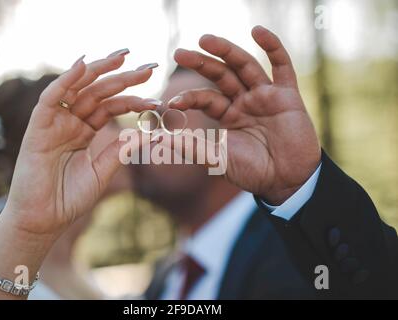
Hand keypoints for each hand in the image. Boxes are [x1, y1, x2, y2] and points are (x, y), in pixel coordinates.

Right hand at [4, 52, 157, 234]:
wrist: (43, 220)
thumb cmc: (69, 198)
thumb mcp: (102, 171)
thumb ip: (122, 151)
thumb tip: (152, 133)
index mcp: (86, 131)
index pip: (112, 107)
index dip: (134, 99)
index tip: (159, 100)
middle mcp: (71, 122)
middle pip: (99, 92)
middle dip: (124, 78)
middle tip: (151, 67)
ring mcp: (55, 122)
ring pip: (77, 88)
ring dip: (99, 71)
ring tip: (123, 57)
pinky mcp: (38, 127)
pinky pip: (51, 98)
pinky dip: (65, 81)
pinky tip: (83, 65)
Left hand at [168, 26, 320, 204]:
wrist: (286, 181)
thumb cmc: (252, 172)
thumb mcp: (217, 159)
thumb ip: (191, 147)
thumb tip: (156, 139)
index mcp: (227, 114)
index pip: (205, 98)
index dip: (189, 97)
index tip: (171, 103)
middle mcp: (244, 101)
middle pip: (221, 75)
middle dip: (201, 63)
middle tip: (179, 52)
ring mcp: (265, 96)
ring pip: (245, 66)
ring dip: (226, 50)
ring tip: (205, 39)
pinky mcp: (287, 95)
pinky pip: (282, 66)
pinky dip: (273, 47)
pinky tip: (257, 31)